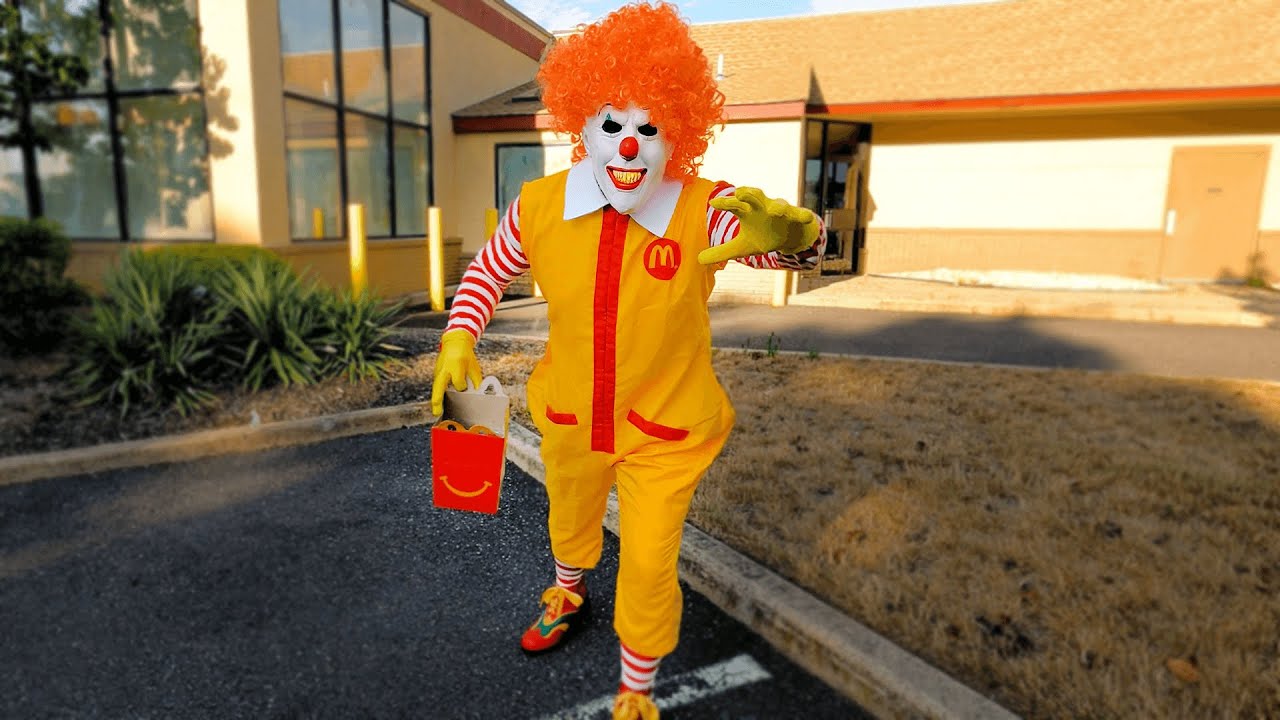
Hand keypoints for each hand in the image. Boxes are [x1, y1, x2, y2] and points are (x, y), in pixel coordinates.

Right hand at [431, 329, 481, 416]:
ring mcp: (438, 371)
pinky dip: (438, 394)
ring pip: (436, 388)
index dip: (462, 386)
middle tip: (437, 413)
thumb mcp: (474, 367)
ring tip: (437, 412)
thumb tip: (479, 395)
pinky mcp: (436, 373)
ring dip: (436, 400)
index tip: (465, 388)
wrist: (455, 343)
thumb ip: (476, 381)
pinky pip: (437, 386)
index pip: (458, 382)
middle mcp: (445, 369)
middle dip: (438, 400)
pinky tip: (440, 404)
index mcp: (456, 365)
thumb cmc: (467, 356)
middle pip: (439, 387)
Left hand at [697, 187, 818, 264]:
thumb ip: (722, 251)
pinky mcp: (796, 217)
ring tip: (776, 210)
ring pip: (779, 204)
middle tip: (740, 192)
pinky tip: (806, 217)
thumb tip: (698, 260)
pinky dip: (803, 216)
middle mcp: (764, 207)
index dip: (725, 203)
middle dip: (749, 194)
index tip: (714, 203)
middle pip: (755, 197)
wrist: (789, 237)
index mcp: (749, 212)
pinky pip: (800, 215)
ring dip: (778, 206)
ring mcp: (781, 211)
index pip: (735, 205)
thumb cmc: (764, 236)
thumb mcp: (743, 247)